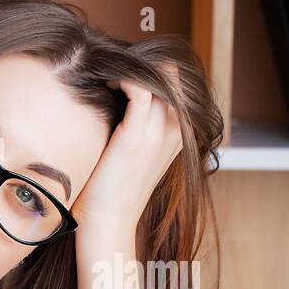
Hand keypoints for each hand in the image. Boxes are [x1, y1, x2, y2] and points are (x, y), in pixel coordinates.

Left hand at [70, 73, 183, 238]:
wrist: (108, 223)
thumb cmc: (112, 194)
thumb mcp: (133, 159)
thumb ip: (137, 134)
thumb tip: (118, 109)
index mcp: (178, 135)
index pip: (180, 87)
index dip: (157, 72)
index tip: (128, 75)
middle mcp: (174, 130)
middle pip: (175, 76)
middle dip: (147, 64)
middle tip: (119, 70)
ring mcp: (158, 132)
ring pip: (163, 77)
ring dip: (135, 68)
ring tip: (112, 76)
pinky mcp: (136, 135)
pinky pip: (141, 88)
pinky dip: (126, 77)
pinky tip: (110, 84)